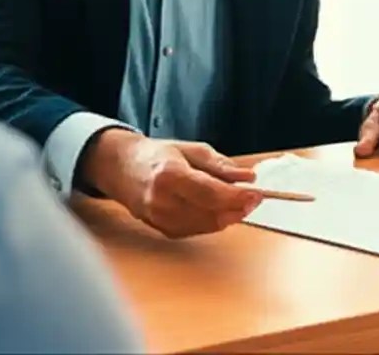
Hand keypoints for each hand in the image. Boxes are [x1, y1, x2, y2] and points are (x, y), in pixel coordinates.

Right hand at [82, 129, 263, 238]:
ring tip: (240, 203)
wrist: (121, 169)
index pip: (211, 193)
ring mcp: (160, 219)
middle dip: (238, 208)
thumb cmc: (156, 156)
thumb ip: (220, 165)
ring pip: (206, 226)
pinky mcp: (161, 229)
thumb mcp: (190, 149)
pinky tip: (221, 211)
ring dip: (228, 216)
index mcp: (169, 175)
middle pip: (210, 213)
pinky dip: (213, 222)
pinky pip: (196, 230)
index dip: (237, 197)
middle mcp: (162, 201)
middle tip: (254, 199)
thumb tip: (247, 177)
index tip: (257, 194)